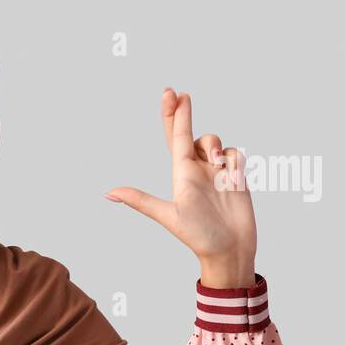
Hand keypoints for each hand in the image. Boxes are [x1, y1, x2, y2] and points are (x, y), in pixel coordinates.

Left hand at [106, 88, 256, 286]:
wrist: (229, 250)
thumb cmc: (199, 236)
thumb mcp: (168, 215)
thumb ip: (141, 200)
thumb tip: (108, 193)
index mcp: (181, 174)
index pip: (175, 138)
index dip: (173, 116)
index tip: (170, 93)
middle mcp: (197, 170)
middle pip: (191, 134)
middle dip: (184, 113)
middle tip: (180, 93)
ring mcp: (216, 173)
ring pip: (215, 142)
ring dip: (215, 145)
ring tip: (215, 162)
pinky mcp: (236, 177)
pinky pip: (235, 155)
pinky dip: (234, 161)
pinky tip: (233, 179)